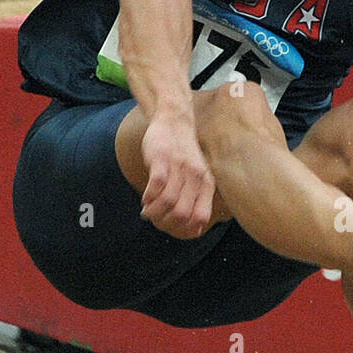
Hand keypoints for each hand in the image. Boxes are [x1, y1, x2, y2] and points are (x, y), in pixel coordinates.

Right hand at [139, 113, 218, 238]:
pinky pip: (157, 185)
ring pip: (168, 202)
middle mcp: (196, 177)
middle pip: (182, 214)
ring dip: (154, 213)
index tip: (172, 229)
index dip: (185, 230)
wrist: (174, 122)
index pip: (200, 218)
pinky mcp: (162, 159)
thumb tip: (195, 231)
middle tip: (155, 220)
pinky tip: (145, 199)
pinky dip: (149, 197)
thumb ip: (197, 201)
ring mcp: (179, 168)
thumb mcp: (198, 178)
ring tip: (147, 212)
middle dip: (165, 224)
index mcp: (206, 185)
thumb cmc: (184, 155)